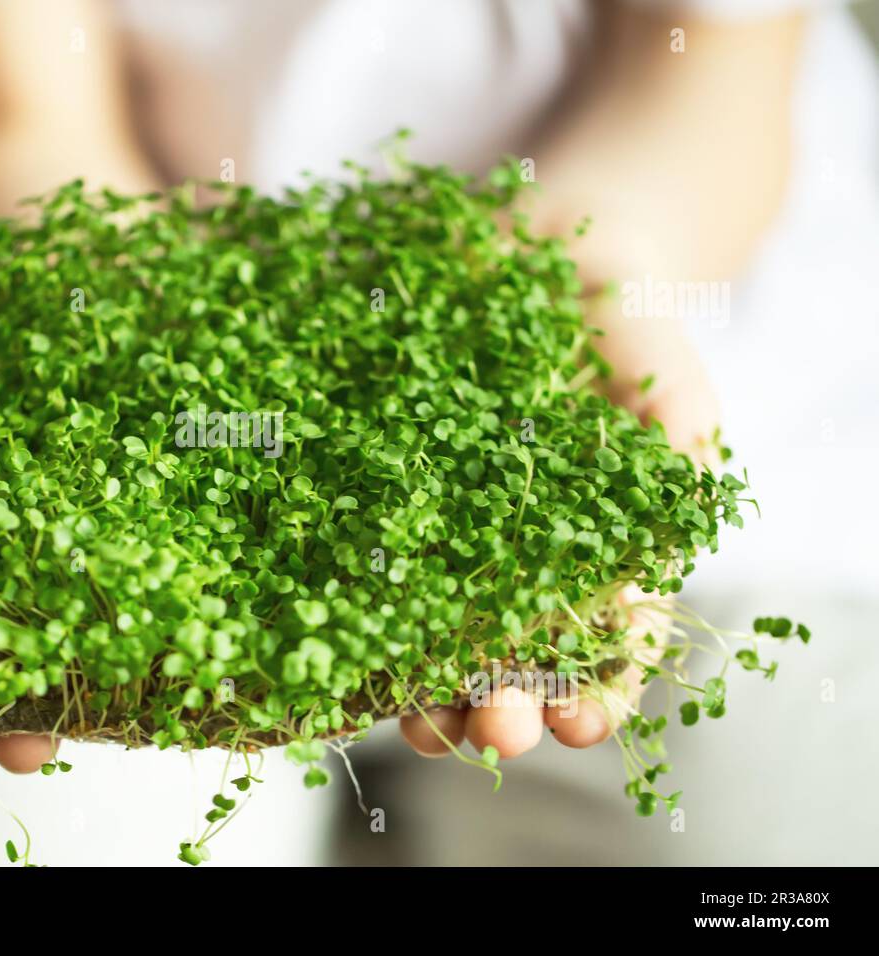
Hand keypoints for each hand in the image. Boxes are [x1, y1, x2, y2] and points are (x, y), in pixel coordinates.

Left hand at [399, 232, 719, 759]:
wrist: (531, 249)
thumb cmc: (615, 311)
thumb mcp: (659, 363)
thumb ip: (679, 429)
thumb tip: (679, 504)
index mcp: (605, 546)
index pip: (612, 643)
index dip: (599, 692)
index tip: (580, 722)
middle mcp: (523, 558)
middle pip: (516, 659)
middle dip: (506, 708)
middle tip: (495, 730)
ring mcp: (449, 534)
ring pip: (435, 638)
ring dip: (427, 690)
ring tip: (417, 720)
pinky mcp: (384, 498)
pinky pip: (364, 565)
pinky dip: (352, 612)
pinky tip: (338, 645)